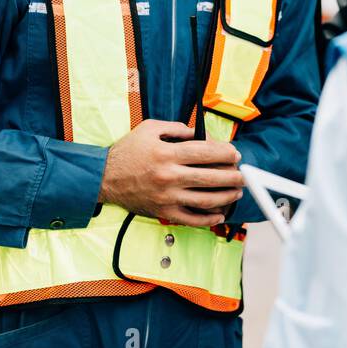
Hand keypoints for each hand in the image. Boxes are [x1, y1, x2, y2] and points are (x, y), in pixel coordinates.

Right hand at [99, 120, 243, 226]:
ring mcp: (167, 197)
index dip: (225, 153)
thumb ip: (176, 128)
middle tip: (242, 174)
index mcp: (168, 154)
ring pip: (206, 200)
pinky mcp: (163, 212)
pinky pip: (191, 219)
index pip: (206, 153)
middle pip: (211, 177)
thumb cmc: (127, 152)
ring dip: (226, 196)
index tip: (235, 154)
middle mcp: (169, 176)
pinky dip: (208, 218)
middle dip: (232, 176)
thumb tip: (199, 133)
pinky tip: (220, 213)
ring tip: (236, 192)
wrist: (104, 178)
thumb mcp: (149, 129)